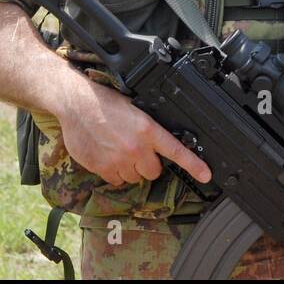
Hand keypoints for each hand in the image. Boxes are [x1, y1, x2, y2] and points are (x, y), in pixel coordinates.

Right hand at [56, 75, 212, 187]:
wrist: (77, 103)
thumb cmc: (105, 102)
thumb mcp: (134, 109)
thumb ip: (148, 129)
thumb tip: (158, 142)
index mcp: (147, 129)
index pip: (176, 151)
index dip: (193, 165)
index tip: (206, 175)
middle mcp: (135, 148)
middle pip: (153, 172)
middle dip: (148, 164)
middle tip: (137, 151)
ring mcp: (118, 160)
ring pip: (134, 178)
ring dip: (130, 169)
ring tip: (119, 150)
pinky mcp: (102, 168)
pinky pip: (115, 180)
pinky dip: (113, 172)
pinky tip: (107, 156)